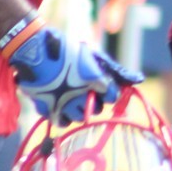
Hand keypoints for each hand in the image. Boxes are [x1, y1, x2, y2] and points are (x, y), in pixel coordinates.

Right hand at [8, 27, 143, 125]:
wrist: (32, 48)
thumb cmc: (65, 48)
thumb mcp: (92, 55)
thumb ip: (116, 70)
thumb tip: (139, 80)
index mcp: (95, 80)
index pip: (112, 96)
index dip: (107, 91)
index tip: (100, 86)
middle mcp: (82, 95)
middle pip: (97, 109)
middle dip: (93, 100)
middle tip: (83, 89)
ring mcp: (64, 103)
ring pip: (80, 118)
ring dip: (78, 109)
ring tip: (71, 97)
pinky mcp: (48, 109)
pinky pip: (61, 122)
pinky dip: (63, 116)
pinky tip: (60, 103)